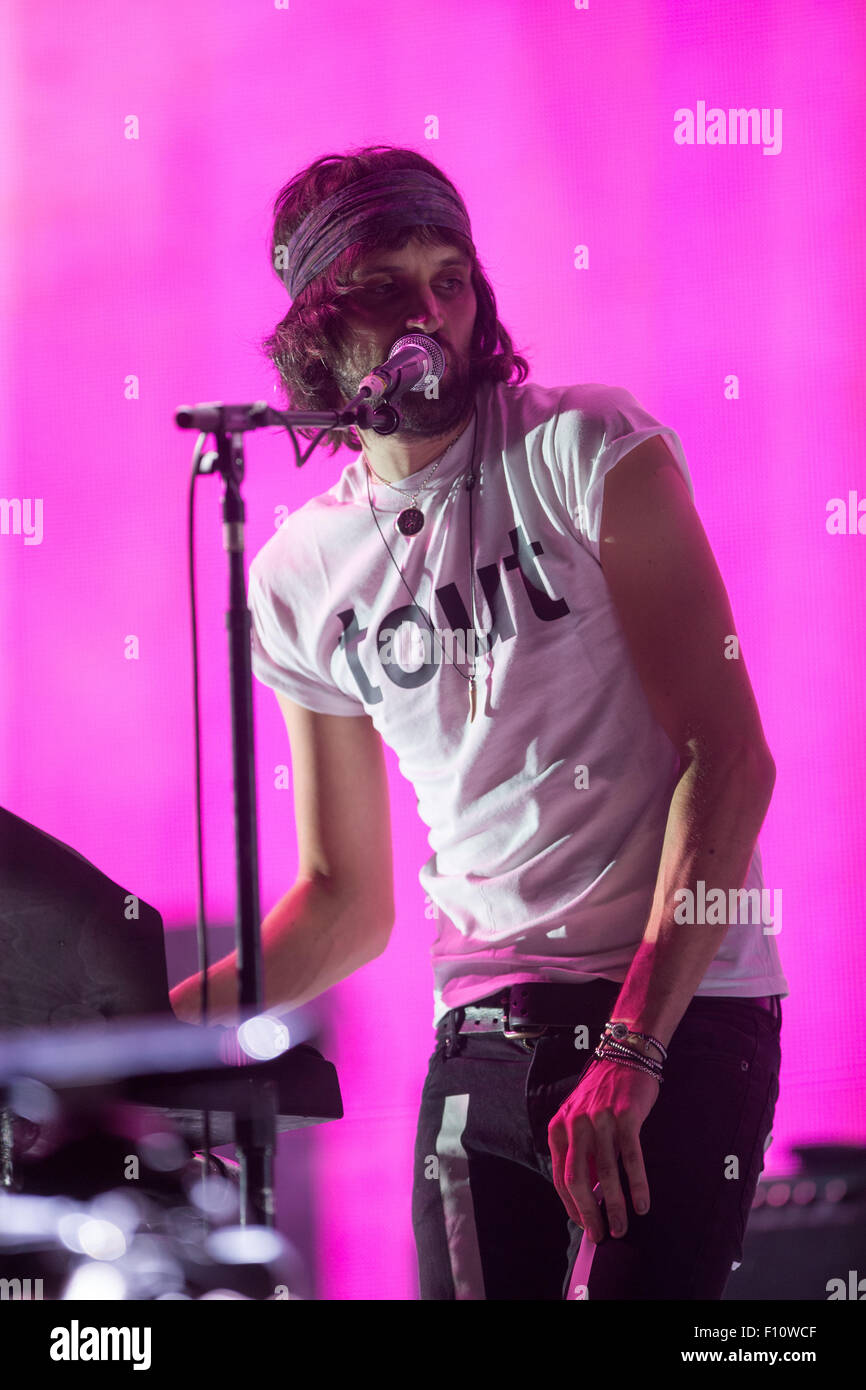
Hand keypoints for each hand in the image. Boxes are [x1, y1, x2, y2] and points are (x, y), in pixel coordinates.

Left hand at [548, 1056, 659, 1242]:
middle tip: (601, 1236)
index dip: (571, 1206)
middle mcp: (576, 1124)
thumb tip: (587, 1195)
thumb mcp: (580, 1119)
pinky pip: (631, 1158)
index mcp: (559, 1127)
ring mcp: (601, 1120)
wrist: (625, 1056)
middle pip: (578, 1180)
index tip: (583, 1225)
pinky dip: (637, 1185)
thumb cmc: (603, 1094)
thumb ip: (580, 1151)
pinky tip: (642, 1204)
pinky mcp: (626, 1117)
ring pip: (606, 1174)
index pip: (560, 1177)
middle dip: (588, 1213)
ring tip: (622, 1228)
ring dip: (615, 1207)